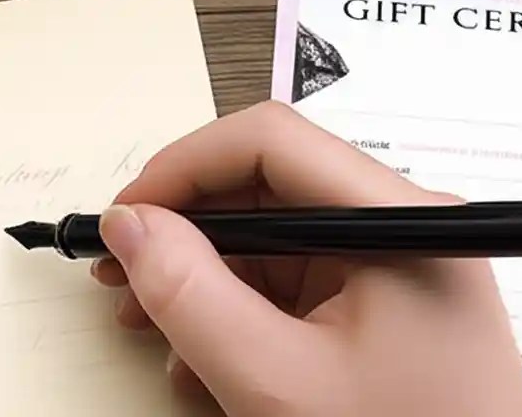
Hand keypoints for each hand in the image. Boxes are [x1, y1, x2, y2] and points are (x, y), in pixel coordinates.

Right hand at [92, 101, 521, 416]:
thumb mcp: (275, 378)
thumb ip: (189, 293)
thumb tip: (128, 224)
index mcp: (400, 222)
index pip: (271, 141)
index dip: (183, 167)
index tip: (126, 216)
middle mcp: (402, 230)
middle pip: (266, 187)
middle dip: (184, 228)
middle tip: (120, 268)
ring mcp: (393, 270)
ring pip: (270, 238)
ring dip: (200, 276)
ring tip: (147, 320)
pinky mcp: (380, 309)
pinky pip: (290, 284)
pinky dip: (235, 311)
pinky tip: (200, 357)